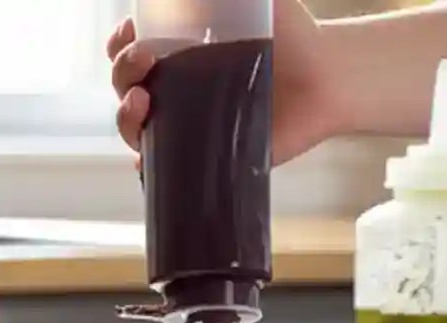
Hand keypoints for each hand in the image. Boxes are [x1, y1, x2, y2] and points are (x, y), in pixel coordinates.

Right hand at [106, 0, 346, 167]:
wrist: (327, 76)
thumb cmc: (291, 34)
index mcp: (176, 52)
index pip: (128, 49)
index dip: (119, 43)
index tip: (129, 32)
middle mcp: (175, 88)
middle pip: (124, 86)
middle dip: (122, 72)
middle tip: (144, 60)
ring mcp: (187, 123)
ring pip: (135, 127)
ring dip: (125, 116)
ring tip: (142, 102)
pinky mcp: (205, 153)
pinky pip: (164, 166)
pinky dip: (147, 166)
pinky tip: (145, 159)